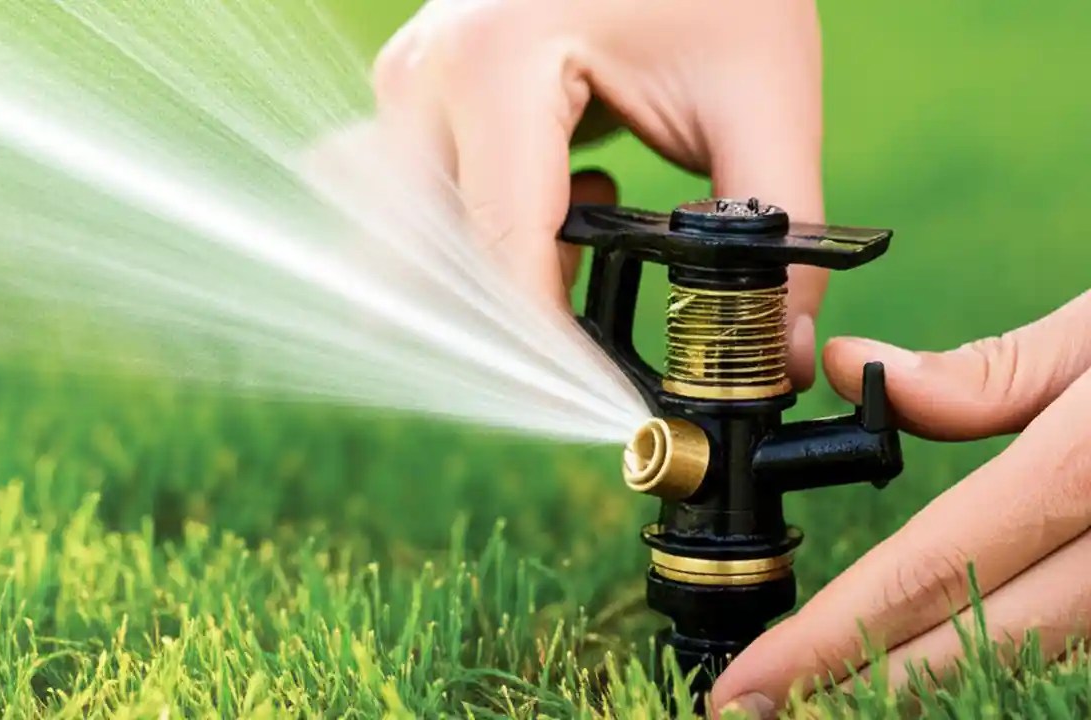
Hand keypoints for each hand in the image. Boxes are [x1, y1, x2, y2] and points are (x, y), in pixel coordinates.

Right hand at [363, 0, 827, 388]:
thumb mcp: (759, 92)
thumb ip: (776, 231)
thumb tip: (775, 357)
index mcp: (496, 62)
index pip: (500, 250)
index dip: (546, 349)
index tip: (596, 407)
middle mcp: (426, 72)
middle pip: (435, 261)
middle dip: (514, 321)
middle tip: (605, 332)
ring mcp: (407, 79)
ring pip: (419, 242)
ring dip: (503, 272)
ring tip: (607, 218)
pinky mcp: (415, 90)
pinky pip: (423, 206)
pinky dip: (489, 236)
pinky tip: (579, 192)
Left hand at [711, 289, 1090, 717]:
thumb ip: (989, 370)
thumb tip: (853, 373)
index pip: (933, 566)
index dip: (830, 633)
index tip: (747, 679)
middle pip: (975, 644)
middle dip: (856, 690)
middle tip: (756, 715)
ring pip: (1024, 661)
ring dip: (915, 687)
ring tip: (813, 703)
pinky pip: (1062, 643)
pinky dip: (985, 661)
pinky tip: (915, 667)